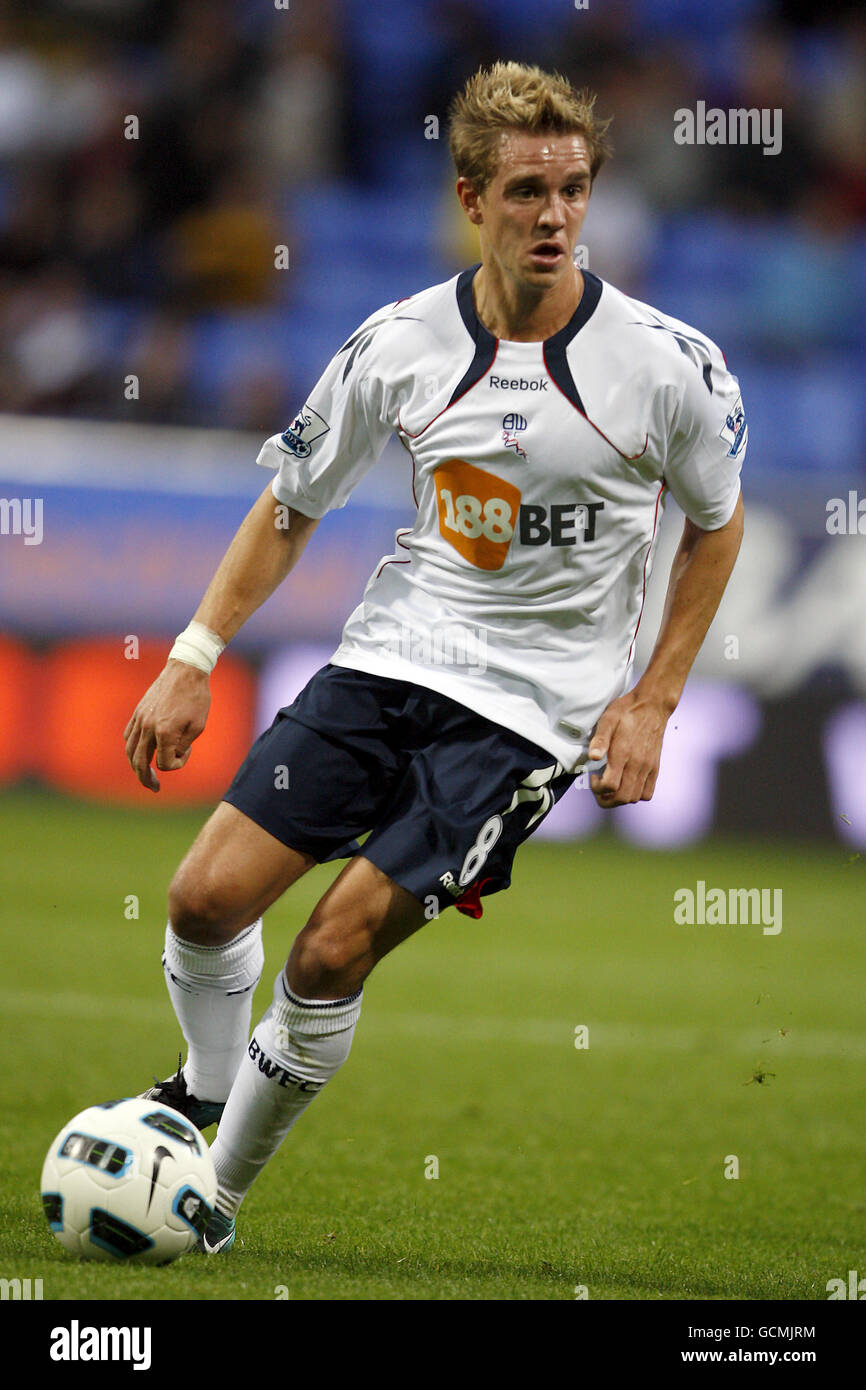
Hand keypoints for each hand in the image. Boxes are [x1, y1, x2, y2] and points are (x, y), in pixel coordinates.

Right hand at [123, 660, 210, 791]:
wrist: (185, 670)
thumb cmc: (197, 697)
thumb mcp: (199, 725)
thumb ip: (183, 745)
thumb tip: (171, 755)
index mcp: (164, 732)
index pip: (165, 763)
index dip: (179, 763)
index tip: (188, 750)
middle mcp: (148, 727)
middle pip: (140, 762)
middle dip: (147, 778)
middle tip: (154, 788)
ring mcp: (140, 719)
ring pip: (130, 750)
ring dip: (136, 766)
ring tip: (144, 775)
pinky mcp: (138, 712)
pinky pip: (128, 736)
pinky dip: (131, 748)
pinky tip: (139, 753)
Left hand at [587, 688, 670, 807]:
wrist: (652, 705)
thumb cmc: (627, 711)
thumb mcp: (607, 719)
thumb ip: (600, 739)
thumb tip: (593, 756)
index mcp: (623, 753)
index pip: (610, 786)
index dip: (597, 788)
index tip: (594, 777)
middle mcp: (637, 764)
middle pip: (622, 797)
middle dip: (606, 799)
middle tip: (599, 787)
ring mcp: (648, 767)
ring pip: (635, 798)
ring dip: (620, 798)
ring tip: (612, 786)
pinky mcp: (655, 767)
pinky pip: (648, 792)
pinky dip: (636, 795)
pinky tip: (627, 784)